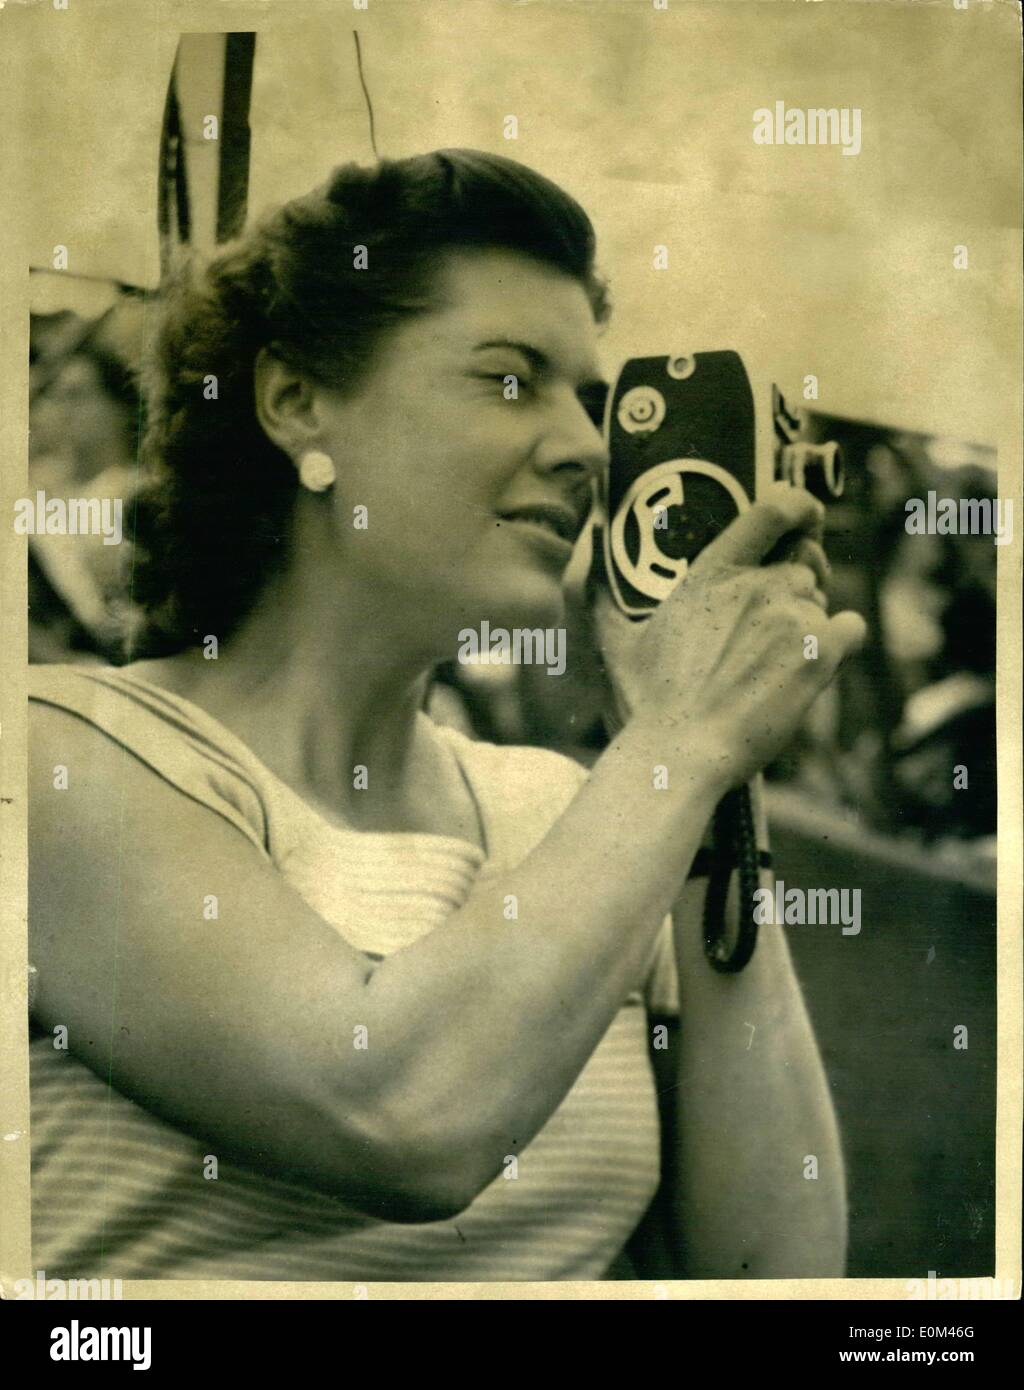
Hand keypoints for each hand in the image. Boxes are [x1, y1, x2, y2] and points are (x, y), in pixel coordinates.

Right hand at [593, 482, 866, 789]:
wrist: (680, 754)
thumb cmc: (646, 702)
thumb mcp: (612, 637)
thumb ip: (593, 582)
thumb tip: (591, 534)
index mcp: (711, 573)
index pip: (772, 510)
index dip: (799, 506)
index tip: (805, 515)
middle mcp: (756, 584)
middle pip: (803, 563)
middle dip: (797, 585)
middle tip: (771, 623)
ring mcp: (791, 616)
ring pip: (821, 600)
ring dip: (807, 622)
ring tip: (770, 664)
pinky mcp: (819, 652)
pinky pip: (851, 627)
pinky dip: (839, 642)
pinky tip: (808, 668)